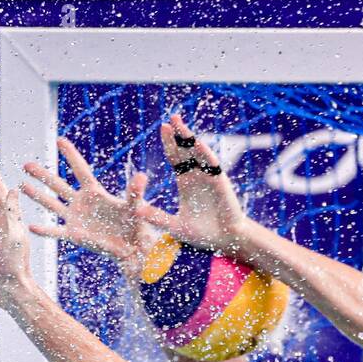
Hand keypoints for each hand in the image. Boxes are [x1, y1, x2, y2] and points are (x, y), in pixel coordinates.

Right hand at [21, 138, 155, 275]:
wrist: (132, 247)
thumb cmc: (135, 223)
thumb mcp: (135, 206)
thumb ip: (135, 192)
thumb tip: (141, 177)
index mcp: (94, 192)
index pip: (80, 170)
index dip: (71, 155)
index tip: (59, 140)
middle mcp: (81, 203)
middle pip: (58, 185)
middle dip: (42, 175)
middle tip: (26, 164)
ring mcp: (75, 218)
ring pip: (52, 205)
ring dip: (37, 196)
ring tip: (22, 186)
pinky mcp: (74, 235)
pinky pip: (56, 231)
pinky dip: (44, 230)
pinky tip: (30, 226)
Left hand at [134, 114, 248, 253]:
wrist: (226, 241)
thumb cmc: (203, 234)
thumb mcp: (175, 226)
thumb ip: (157, 217)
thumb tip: (136, 211)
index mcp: (186, 183)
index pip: (176, 158)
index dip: (169, 143)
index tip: (162, 128)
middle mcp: (197, 177)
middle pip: (185, 151)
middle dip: (178, 135)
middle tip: (169, 119)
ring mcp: (209, 178)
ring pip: (198, 153)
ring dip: (189, 138)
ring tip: (180, 124)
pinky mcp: (220, 183)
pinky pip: (212, 166)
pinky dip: (205, 155)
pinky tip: (197, 144)